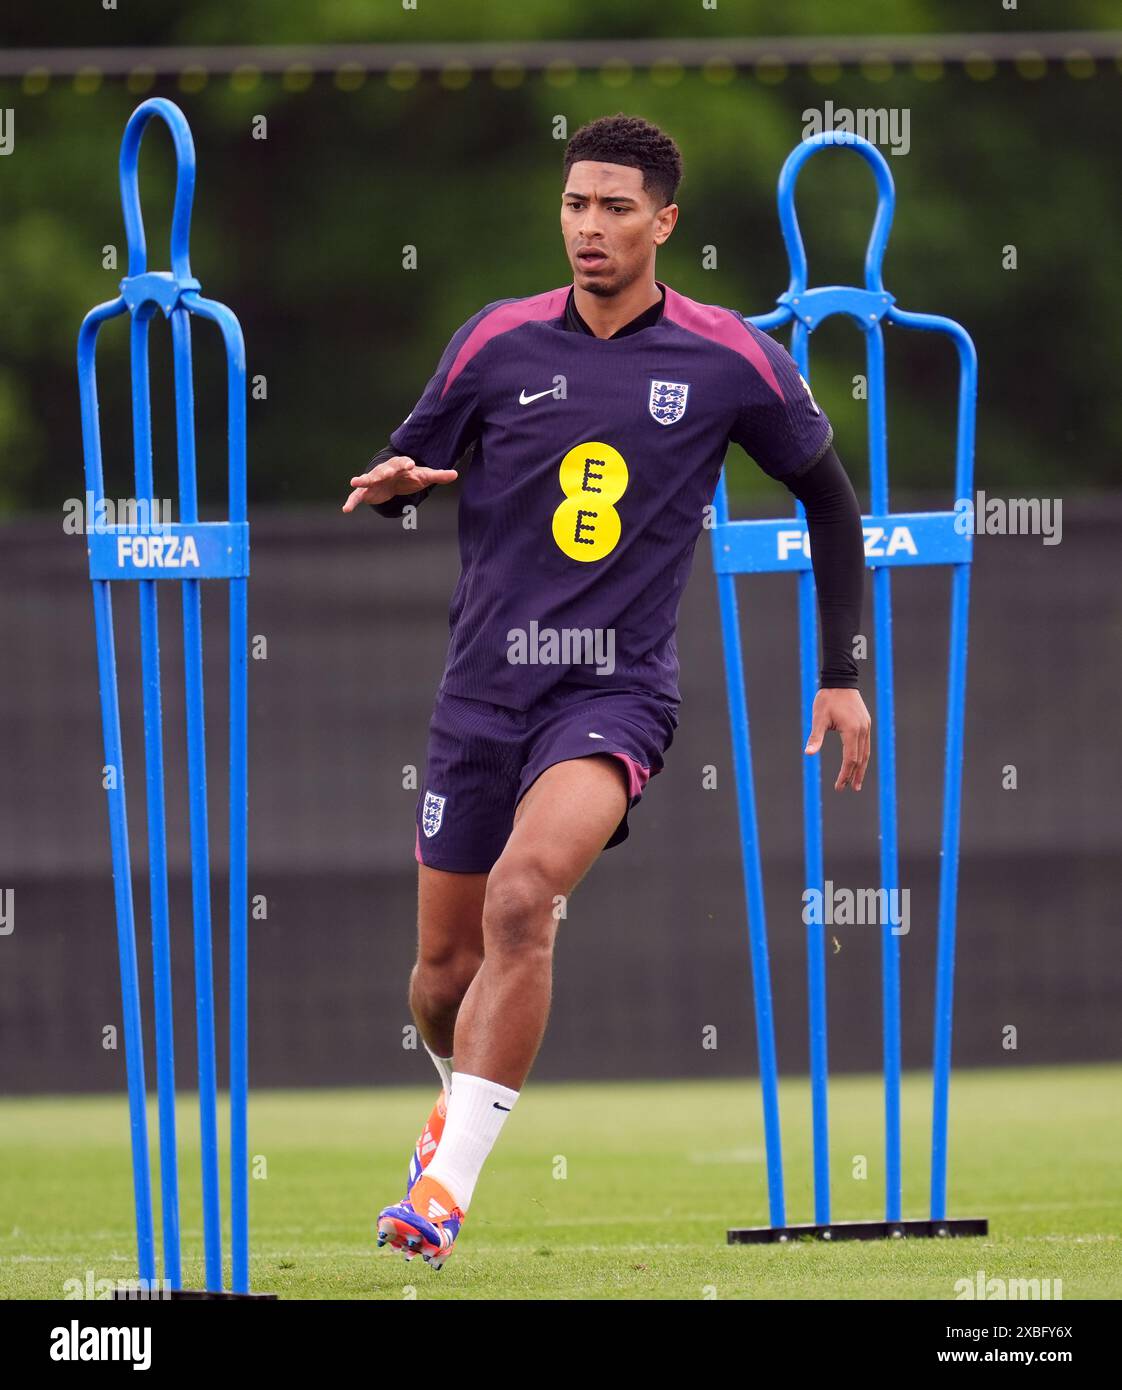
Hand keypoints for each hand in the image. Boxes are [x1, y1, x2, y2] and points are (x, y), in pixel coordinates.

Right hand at [342, 455, 458, 512]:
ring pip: (368, 479)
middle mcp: (385, 471)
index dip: (405, 464)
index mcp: (400, 466)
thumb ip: (439, 475)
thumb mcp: (425, 476)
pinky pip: (357, 496)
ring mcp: (374, 480)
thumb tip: (455, 474)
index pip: (402, 463)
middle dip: (383, 471)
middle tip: (384, 472)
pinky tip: (346, 510)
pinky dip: (351, 502)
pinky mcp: (367, 492)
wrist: (394, 479)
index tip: (409, 464)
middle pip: (383, 470)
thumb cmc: (411, 477)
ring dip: (362, 480)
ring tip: (354, 481)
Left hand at [804, 688, 871, 791]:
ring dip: (861, 768)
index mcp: (852, 731)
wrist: (840, 680)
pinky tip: (858, 762)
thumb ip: (815, 737)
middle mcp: (862, 730)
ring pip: (865, 753)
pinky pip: (865, 744)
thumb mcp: (818, 718)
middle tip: (848, 789)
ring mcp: (866, 726)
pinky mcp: (865, 723)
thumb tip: (808, 754)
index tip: (839, 786)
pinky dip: (862, 756)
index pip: (850, 759)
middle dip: (854, 775)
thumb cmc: (827, 699)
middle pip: (860, 759)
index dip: (845, 774)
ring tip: (856, 782)